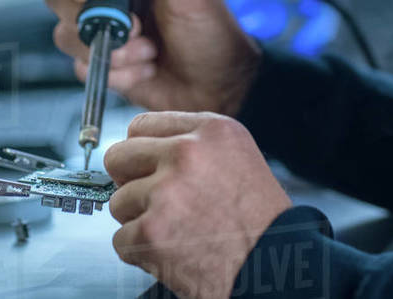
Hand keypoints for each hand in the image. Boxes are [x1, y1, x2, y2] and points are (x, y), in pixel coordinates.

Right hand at [44, 0, 261, 115]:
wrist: (223, 87)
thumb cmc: (212, 34)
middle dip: (92, 18)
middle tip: (134, 27)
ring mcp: (105, 31)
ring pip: (66, 35)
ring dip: (111, 49)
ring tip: (148, 52)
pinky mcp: (104, 64)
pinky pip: (82, 68)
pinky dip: (117, 73)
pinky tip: (146, 70)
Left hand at [104, 112, 291, 298]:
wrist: (274, 267)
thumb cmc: (261, 221)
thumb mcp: (237, 158)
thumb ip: (192, 145)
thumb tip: (142, 151)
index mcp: (211, 130)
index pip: (142, 124)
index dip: (141, 151)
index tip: (147, 168)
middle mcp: (187, 154)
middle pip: (119, 156)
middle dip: (129, 182)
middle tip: (154, 202)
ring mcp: (166, 193)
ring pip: (118, 201)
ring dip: (139, 220)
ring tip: (176, 231)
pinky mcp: (151, 232)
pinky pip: (121, 239)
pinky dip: (141, 253)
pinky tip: (172, 253)